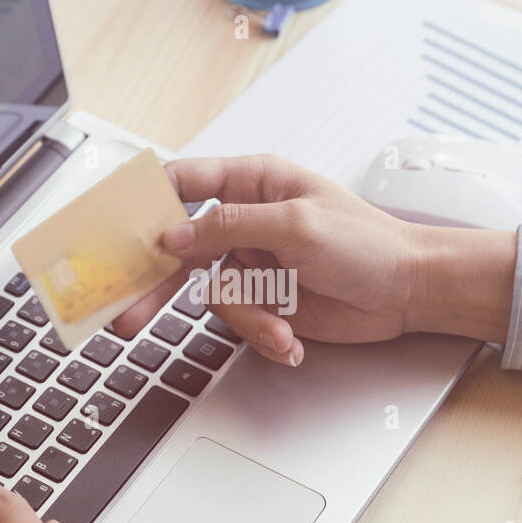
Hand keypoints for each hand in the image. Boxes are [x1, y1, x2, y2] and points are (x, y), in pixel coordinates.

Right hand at [111, 155, 517, 363]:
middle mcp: (246, 220)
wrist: (408, 293)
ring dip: (245, 319)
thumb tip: (173, 236)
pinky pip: (239, 320)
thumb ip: (228, 228)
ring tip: (279, 331)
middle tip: (127, 316)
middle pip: (180, 247)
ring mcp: (254, 263)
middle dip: (157, 284)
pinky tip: (291, 339)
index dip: (147, 202)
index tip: (113, 227)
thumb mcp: (296, 226)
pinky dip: (263, 333)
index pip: (185, 182)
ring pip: (210, 294)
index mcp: (254, 182)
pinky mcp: (265, 301)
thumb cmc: (368, 242)